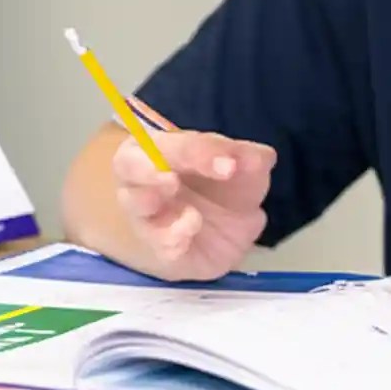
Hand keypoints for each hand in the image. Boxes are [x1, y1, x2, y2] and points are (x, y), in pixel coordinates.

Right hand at [112, 129, 276, 281]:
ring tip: (190, 216)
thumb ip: (251, 159)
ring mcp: (146, 214)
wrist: (224, 233)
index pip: (171, 142)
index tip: (231, 165)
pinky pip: (155, 243)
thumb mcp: (245, 169)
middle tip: (174, 181)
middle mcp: (144, 177)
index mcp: (163, 146)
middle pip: (130, 165)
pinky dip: (170, 240)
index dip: (198, 152)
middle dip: (152, 170)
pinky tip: (188, 238)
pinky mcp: (159, 247)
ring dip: (153, 204)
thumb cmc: (223, 188)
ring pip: (135, 204)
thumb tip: (259, 158)